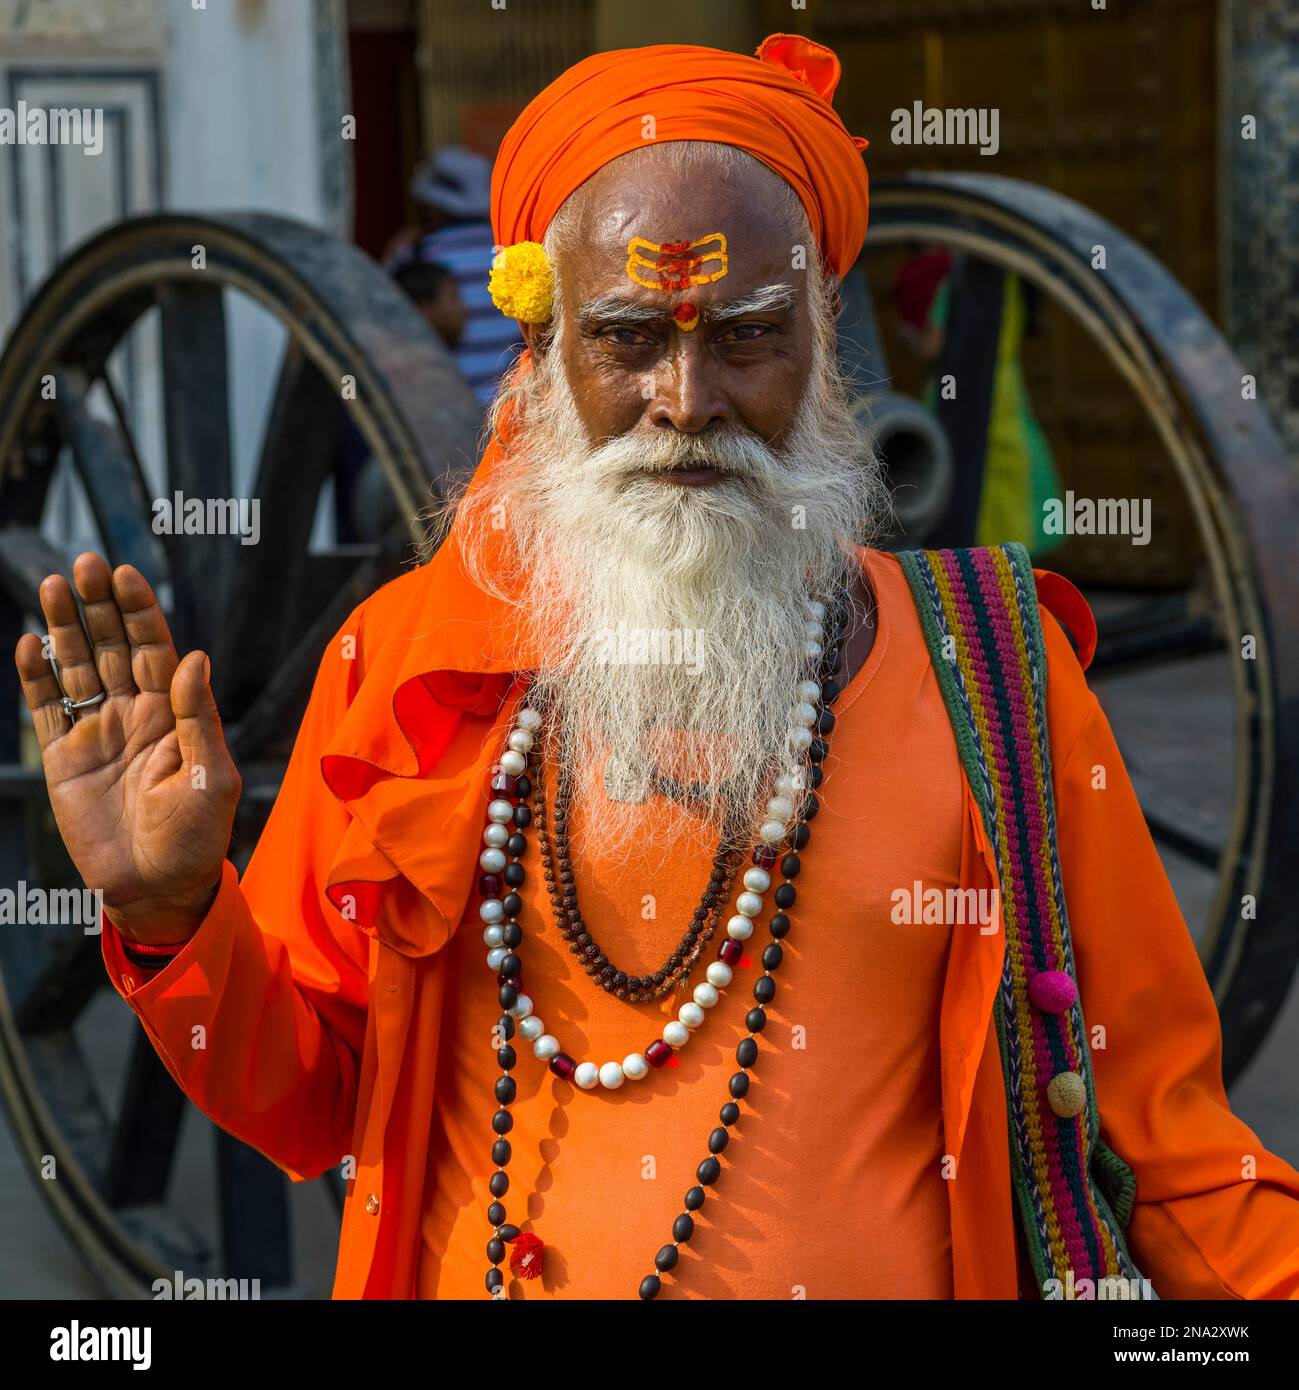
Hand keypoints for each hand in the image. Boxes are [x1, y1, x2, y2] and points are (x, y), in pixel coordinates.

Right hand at [14, 553, 240, 943]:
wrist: (159, 886)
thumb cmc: (198, 834)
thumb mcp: (210, 774)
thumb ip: (198, 716)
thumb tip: (193, 656)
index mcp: (174, 712)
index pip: (154, 648)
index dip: (140, 612)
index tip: (126, 575)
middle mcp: (134, 712)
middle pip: (112, 646)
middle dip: (99, 605)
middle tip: (85, 563)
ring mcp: (97, 732)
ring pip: (77, 667)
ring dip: (65, 627)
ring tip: (52, 584)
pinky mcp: (65, 757)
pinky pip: (47, 708)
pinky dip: (36, 677)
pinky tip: (30, 642)